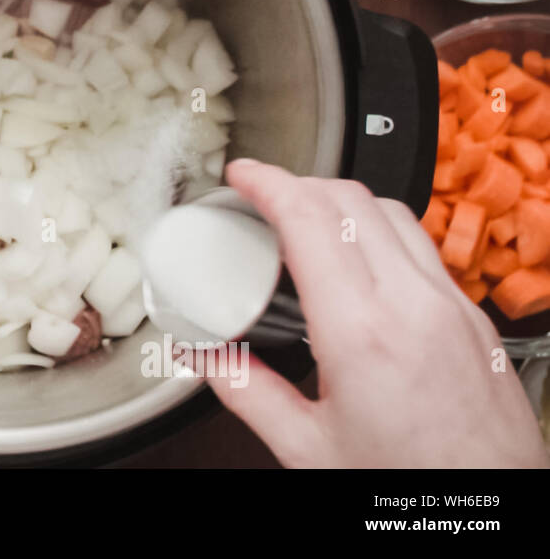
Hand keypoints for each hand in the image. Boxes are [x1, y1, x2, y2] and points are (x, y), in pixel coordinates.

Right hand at [204, 159, 548, 467]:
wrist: (489, 516)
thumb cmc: (409, 489)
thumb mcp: (307, 447)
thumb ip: (246, 391)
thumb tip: (203, 356)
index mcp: (363, 333)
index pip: (310, 219)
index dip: (268, 183)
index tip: (242, 175)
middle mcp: (415, 306)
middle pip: (352, 199)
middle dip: (299, 183)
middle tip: (263, 198)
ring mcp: (453, 308)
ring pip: (394, 214)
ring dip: (342, 203)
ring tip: (306, 224)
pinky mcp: (475, 320)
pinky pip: (422, 249)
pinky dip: (379, 234)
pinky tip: (356, 265)